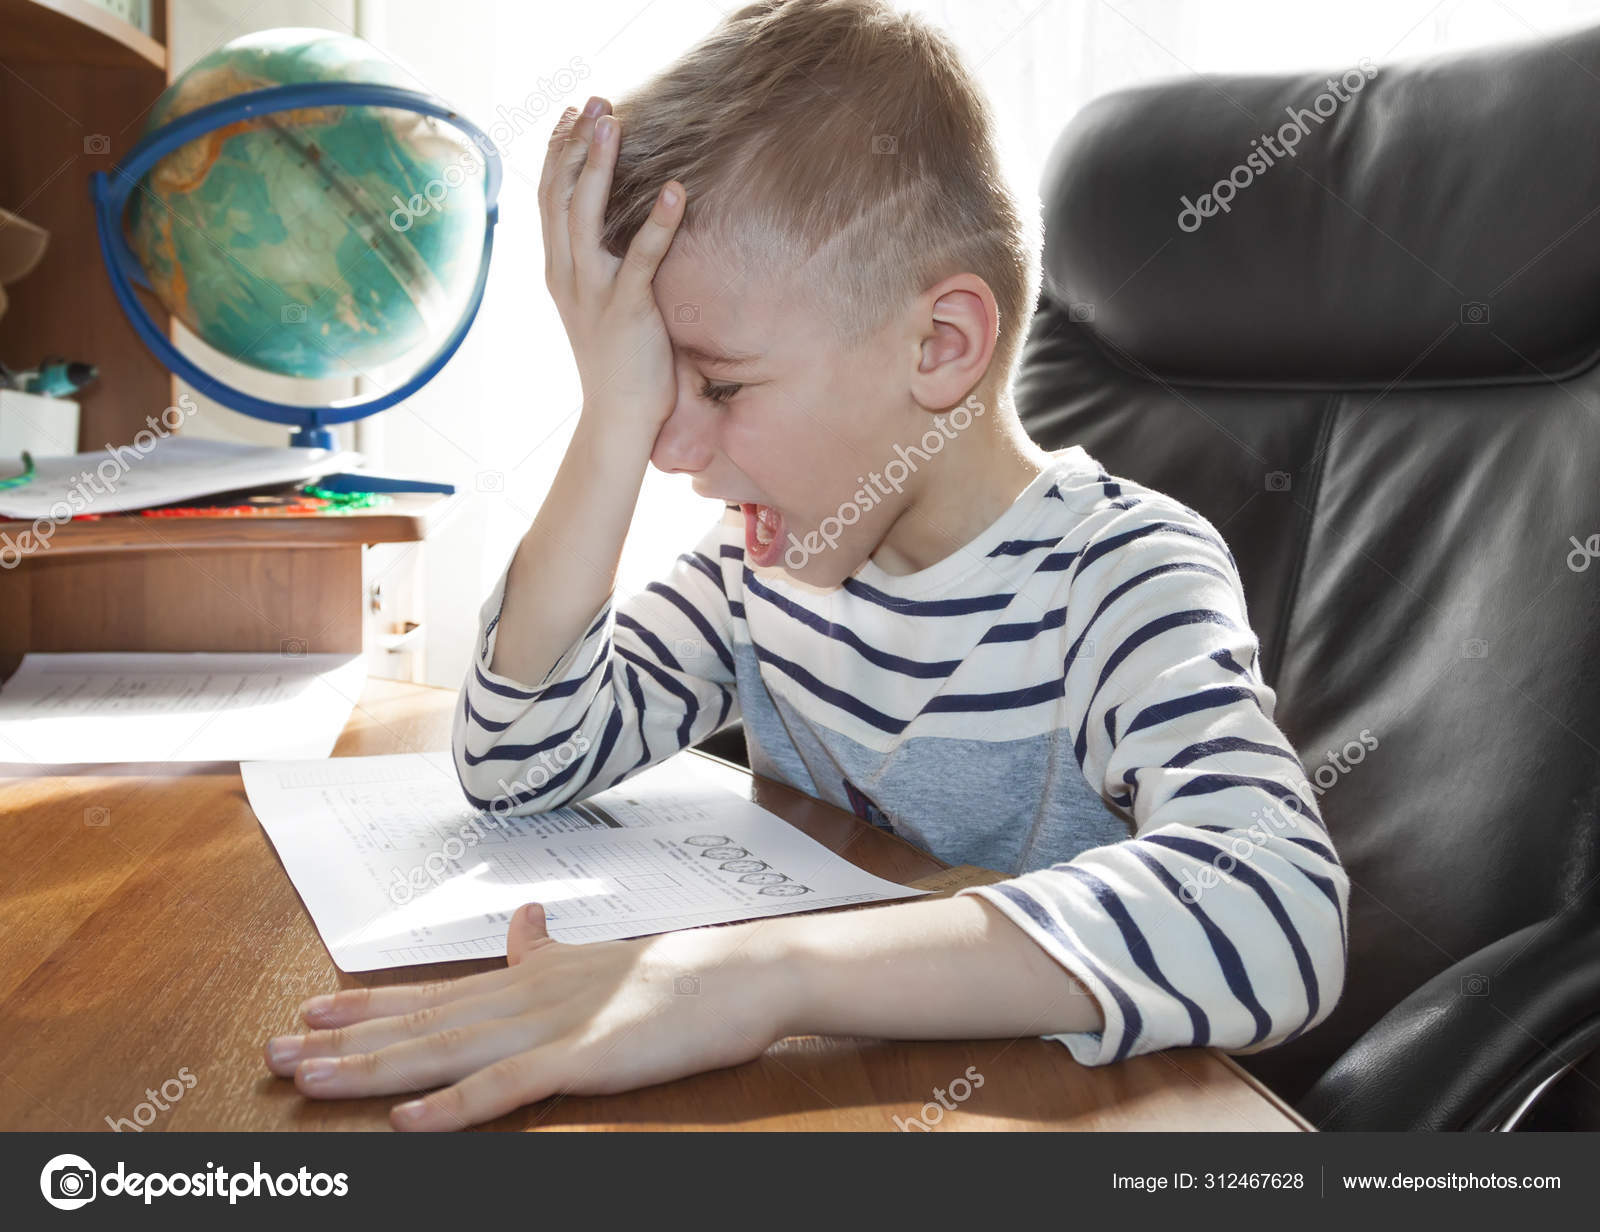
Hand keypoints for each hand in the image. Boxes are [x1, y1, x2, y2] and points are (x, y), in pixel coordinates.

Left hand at [262, 903, 785, 1130]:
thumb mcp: (598, 958)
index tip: (308, 1009)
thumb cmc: (674, 976)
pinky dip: (456, 1104)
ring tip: (309, 1080)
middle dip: (342, 1040)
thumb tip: (520, 923)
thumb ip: (549, 949)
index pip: (431, 992)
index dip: (367, 1004)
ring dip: (372, 1068)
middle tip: (274, 1051)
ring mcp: (551, 1024)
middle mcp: (524, 995)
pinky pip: (510, 1085)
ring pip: (445, 1050)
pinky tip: (409, 1121)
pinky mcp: (585, 1055)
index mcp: (528, 978)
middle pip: (419, 1022)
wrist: (742, 973)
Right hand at [541, 96, 685, 438]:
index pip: (547, 199)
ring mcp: (592, 292)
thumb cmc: (620, 363)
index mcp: (558, 271)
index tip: (572, 114)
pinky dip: (658, 223)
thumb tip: (617, 236)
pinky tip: (675, 191)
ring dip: (598, 165)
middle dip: (574, 144)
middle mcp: (566, 275)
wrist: (617, 420)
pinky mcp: (626, 311)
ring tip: (614, 123)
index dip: (557, 153)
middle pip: (559, 196)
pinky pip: (642, 259)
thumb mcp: (599, 306)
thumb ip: (600, 268)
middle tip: (595, 101)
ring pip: (585, 216)